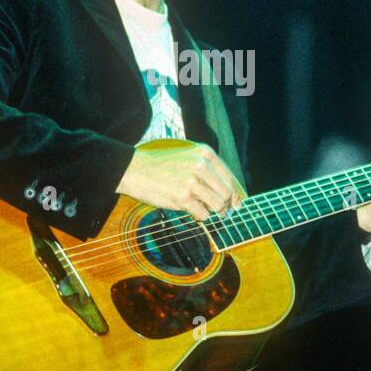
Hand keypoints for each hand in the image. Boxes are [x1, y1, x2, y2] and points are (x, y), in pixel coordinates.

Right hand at [116, 144, 244, 222]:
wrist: (133, 169)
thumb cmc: (160, 165)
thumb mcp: (187, 156)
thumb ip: (207, 169)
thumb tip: (229, 194)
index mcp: (204, 153)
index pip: (230, 178)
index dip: (236, 194)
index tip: (236, 205)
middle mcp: (201, 165)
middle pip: (226, 194)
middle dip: (225, 206)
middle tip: (220, 213)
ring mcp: (192, 181)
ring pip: (218, 206)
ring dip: (211, 212)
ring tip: (201, 209)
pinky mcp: (182, 197)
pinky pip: (202, 214)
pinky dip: (199, 217)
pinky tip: (190, 211)